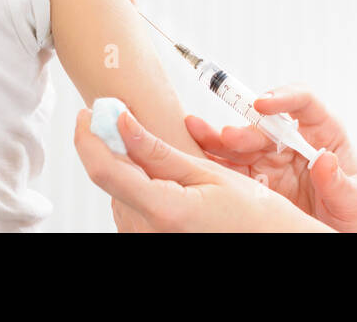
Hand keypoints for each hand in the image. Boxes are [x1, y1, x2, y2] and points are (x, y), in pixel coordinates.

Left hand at [73, 106, 331, 231]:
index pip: (105, 170)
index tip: (87, 113)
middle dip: (115, 148)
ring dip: (130, 170)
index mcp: (164, 211)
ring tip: (166, 163)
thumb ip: (159, 151)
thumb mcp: (210, 173)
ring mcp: (145, 241)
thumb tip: (123, 123)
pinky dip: (141, 190)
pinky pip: (131, 211)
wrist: (269, 243)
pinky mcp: (148, 243)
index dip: (88, 138)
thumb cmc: (252, 215)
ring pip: (120, 194)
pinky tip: (168, 185)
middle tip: (130, 123)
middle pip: (111, 180)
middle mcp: (146, 233)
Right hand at [184, 84, 356, 231]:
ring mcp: (272, 157)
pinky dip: (213, 161)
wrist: (343, 232)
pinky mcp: (256, 178)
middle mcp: (294, 139)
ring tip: (196, 133)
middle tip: (228, 137)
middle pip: (266, 124)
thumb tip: (324, 159)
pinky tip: (196, 156)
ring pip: (243, 141)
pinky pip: (232, 167)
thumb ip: (337, 180)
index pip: (303, 102)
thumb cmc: (356, 210)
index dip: (283, 97)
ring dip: (220, 138)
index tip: (263, 104)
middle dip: (246, 128)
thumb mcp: (353, 198)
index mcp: (324, 132)